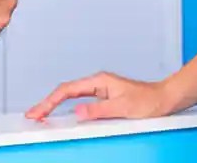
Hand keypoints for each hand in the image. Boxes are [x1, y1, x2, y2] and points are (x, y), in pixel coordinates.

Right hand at [24, 72, 173, 121]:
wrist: (163, 99)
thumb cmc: (148, 100)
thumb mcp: (122, 107)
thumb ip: (99, 110)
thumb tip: (78, 112)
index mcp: (100, 81)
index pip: (68, 89)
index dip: (51, 100)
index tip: (39, 111)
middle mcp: (98, 83)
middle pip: (65, 91)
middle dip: (47, 102)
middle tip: (32, 115)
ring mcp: (100, 90)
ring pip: (71, 96)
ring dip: (55, 104)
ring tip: (41, 114)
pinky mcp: (103, 98)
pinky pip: (79, 101)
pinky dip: (67, 107)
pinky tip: (61, 113)